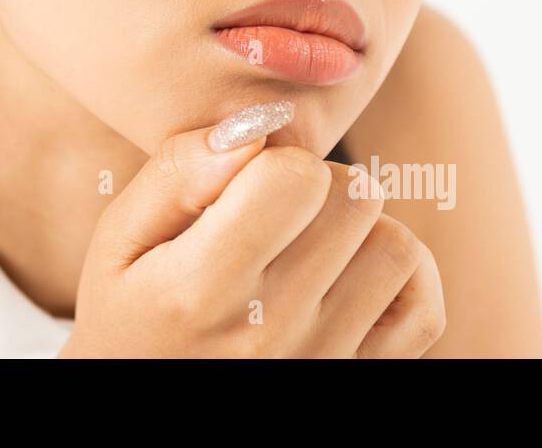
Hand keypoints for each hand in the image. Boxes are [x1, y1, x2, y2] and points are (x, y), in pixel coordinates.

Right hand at [57, 101, 445, 356]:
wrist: (144, 413)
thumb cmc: (130, 313)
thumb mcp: (118, 241)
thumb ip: (176, 173)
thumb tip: (256, 127)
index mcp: (202, 289)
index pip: (296, 176)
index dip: (272, 160)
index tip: (240, 183)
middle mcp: (273, 331)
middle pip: (356, 197)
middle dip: (317, 183)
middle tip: (272, 209)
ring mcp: (324, 362)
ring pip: (395, 244)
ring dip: (357, 227)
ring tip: (306, 241)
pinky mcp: (359, 381)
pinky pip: (423, 306)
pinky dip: (399, 276)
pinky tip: (349, 272)